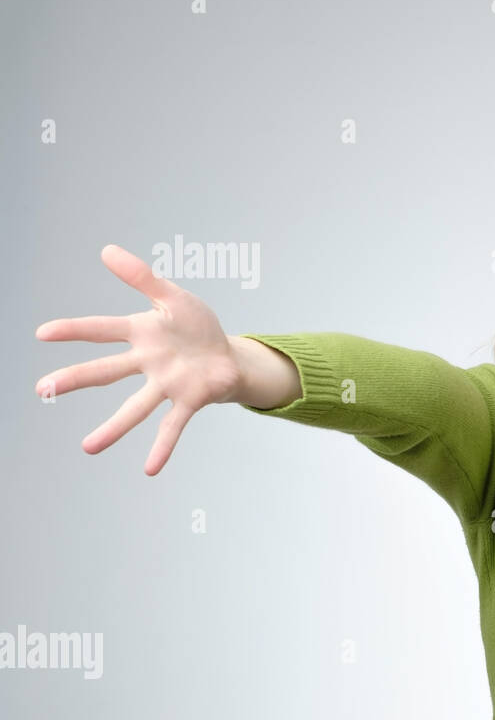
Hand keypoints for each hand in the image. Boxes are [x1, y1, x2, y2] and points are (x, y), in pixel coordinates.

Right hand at [34, 245, 242, 475]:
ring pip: (134, 408)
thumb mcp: (174, 297)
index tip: (43, 333)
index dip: (74, 330)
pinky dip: (162, 447)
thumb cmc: (197, 328)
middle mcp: (147, 363)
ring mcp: (166, 385)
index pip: (101, 329)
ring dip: (112, 429)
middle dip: (74, 380)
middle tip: (41, 390)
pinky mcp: (188, 401)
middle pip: (105, 372)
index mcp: (142, 333)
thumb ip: (143, 277)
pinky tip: (149, 469)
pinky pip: (172, 426)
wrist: (229, 357)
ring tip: (88, 448)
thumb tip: (106, 250)